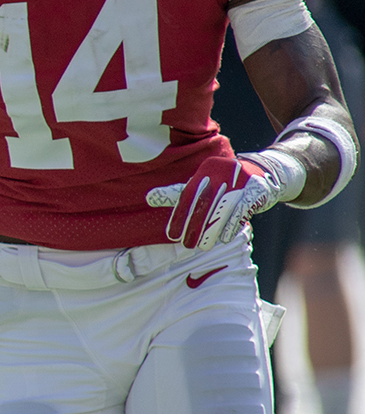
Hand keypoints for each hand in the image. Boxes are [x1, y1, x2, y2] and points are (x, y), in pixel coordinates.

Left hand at [146, 152, 289, 248]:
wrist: (264, 175)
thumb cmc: (225, 184)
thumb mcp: (202, 186)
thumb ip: (177, 193)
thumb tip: (148, 197)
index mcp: (206, 168)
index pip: (188, 194)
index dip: (179, 215)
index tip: (172, 235)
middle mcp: (223, 170)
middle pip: (205, 202)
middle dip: (194, 225)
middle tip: (185, 244)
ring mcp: (241, 179)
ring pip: (222, 208)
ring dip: (211, 229)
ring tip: (202, 246)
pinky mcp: (257, 189)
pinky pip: (242, 210)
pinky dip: (231, 225)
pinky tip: (223, 238)